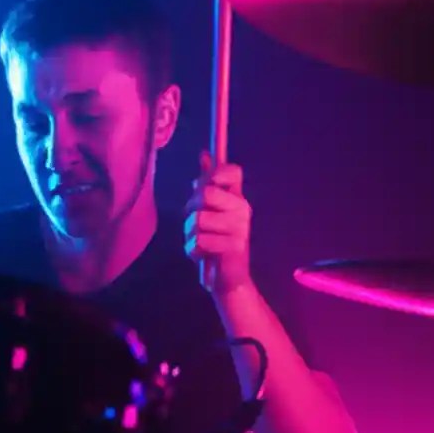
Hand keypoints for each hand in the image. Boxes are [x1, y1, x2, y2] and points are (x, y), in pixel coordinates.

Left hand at [184, 150, 252, 295]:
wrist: (227, 278)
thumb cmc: (214, 241)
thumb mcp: (208, 211)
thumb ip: (206, 184)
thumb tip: (204, 154)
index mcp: (236, 198)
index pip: (232, 171)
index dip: (216, 172)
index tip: (208, 182)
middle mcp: (242, 209)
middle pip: (206, 193)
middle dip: (191, 209)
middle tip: (197, 224)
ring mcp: (240, 228)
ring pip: (198, 219)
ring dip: (190, 234)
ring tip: (201, 242)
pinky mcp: (234, 248)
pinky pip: (199, 240)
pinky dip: (193, 250)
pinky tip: (203, 255)